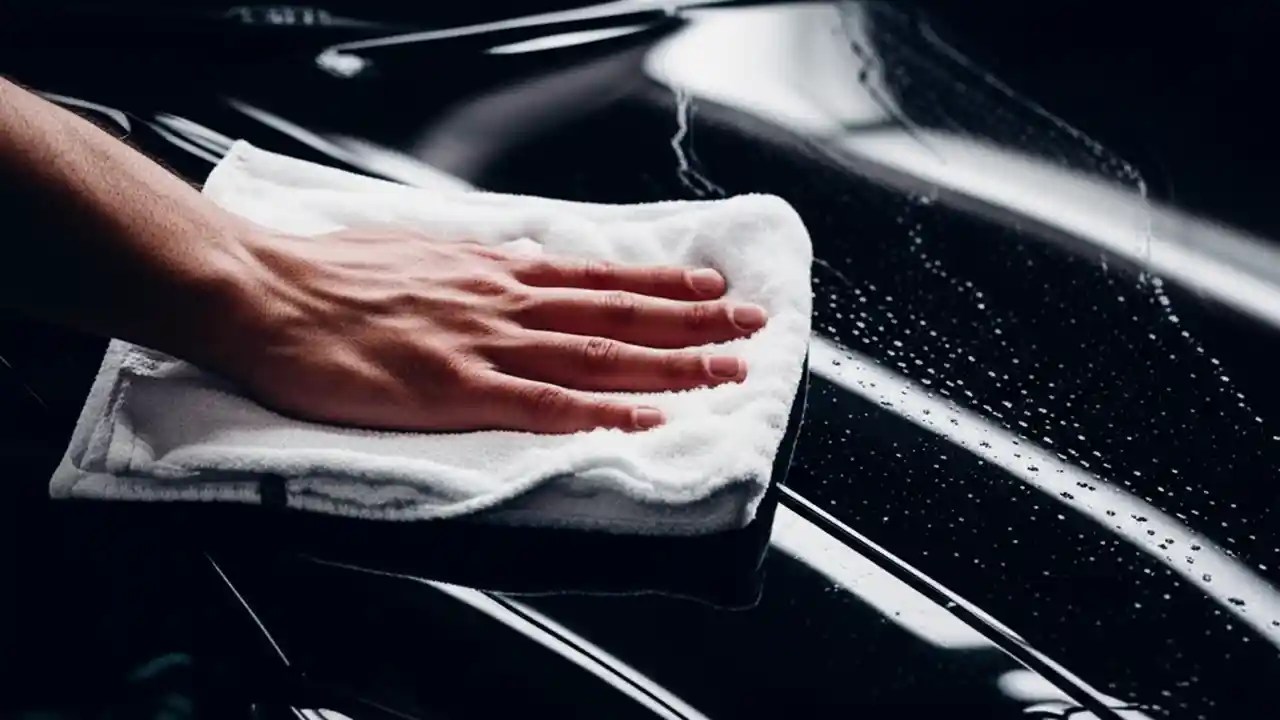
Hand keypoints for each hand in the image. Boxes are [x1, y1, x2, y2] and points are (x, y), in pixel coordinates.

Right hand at [215, 227, 767, 432]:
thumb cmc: (333, 275)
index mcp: (494, 271)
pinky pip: (545, 404)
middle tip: (753, 329)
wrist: (267, 291)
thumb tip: (526, 267)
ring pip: (600, 355)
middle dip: (694, 323)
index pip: (599, 279)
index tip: (711, 287)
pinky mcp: (456, 390)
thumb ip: (481, 268)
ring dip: (671, 364)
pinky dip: (603, 410)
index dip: (662, 284)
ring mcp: (485, 346)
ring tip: (727, 372)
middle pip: (619, 314)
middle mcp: (505, 301)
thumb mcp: (421, 252)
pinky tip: (647, 418)